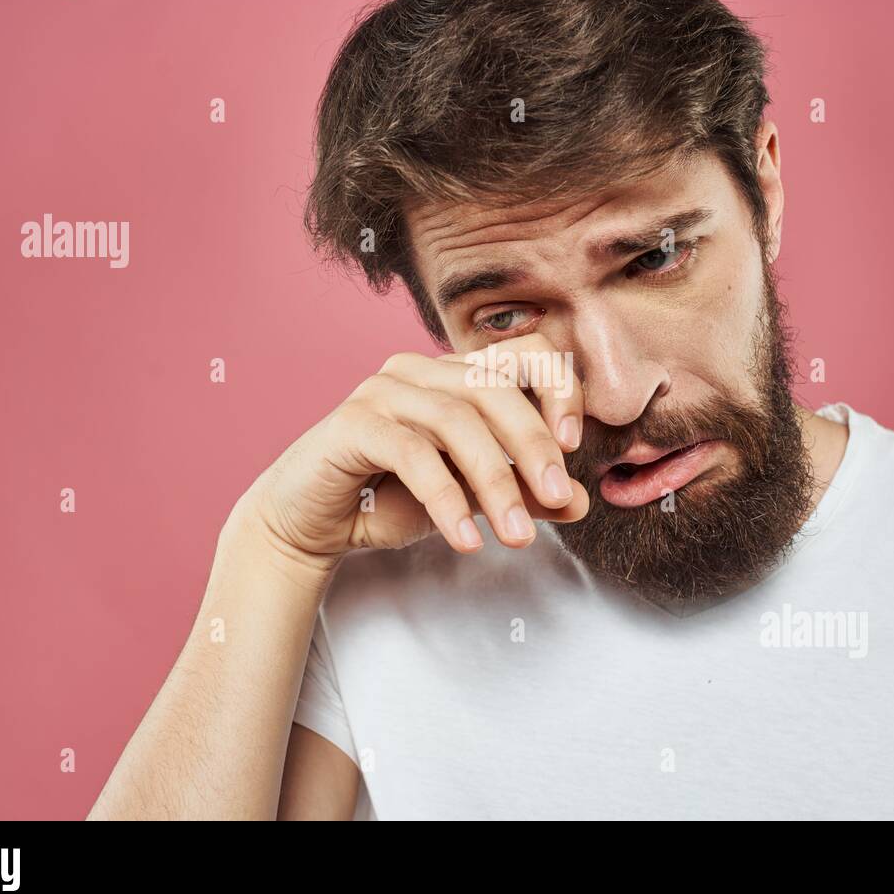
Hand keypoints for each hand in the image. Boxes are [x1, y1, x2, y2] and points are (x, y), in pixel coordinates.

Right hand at [233, 332, 589, 577]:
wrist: (312, 524)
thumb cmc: (391, 500)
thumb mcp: (472, 499)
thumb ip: (523, 495)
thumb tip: (581, 502)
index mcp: (457, 374)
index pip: (525, 353)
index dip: (558, 390)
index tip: (574, 446)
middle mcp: (422, 370)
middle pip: (494, 388)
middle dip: (533, 446)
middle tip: (559, 499)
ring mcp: (384, 390)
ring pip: (456, 421)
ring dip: (496, 481)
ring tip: (519, 538)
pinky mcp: (353, 422)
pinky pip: (412, 454)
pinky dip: (446, 499)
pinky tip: (467, 540)